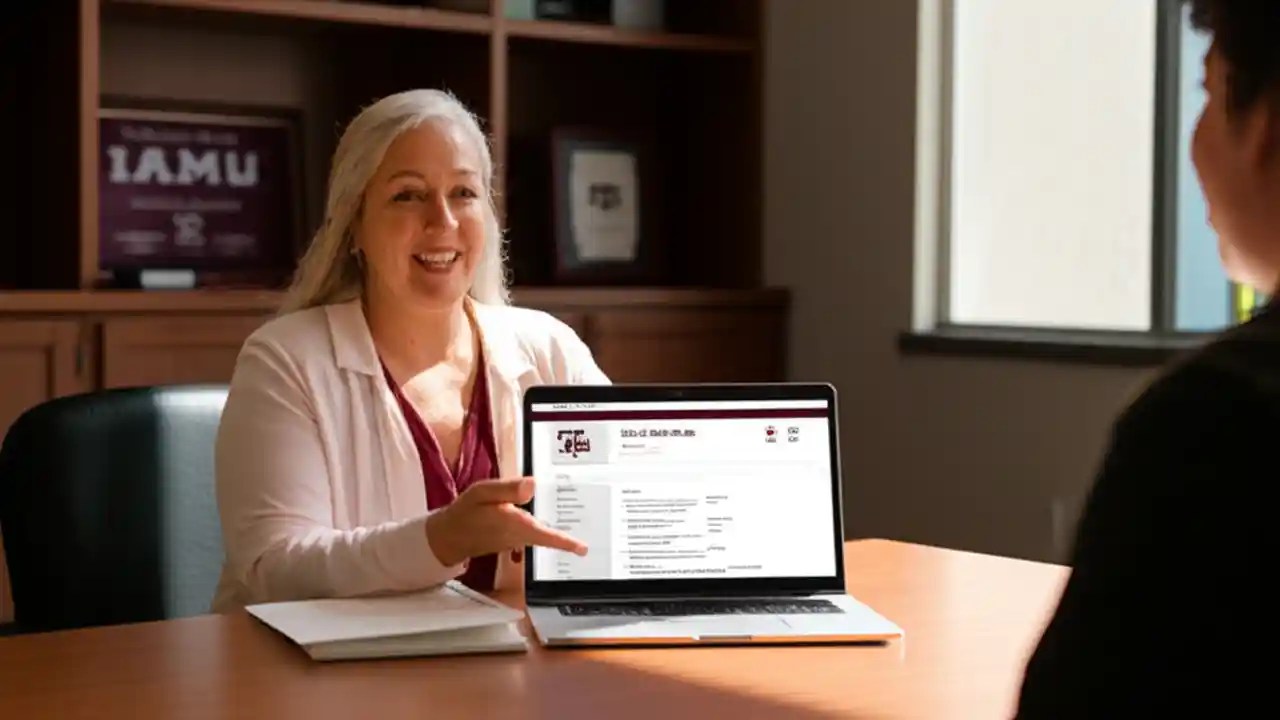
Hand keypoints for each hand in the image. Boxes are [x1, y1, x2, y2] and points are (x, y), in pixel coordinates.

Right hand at [424, 477, 586, 566]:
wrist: (451, 535)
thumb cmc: (467, 511)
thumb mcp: (483, 492)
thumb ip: (508, 489)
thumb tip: (532, 485)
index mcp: (514, 524)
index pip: (544, 535)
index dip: (564, 542)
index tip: (582, 549)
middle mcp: (519, 536)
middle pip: (549, 537)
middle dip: (568, 537)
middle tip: (589, 537)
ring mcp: (518, 541)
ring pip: (543, 537)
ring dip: (559, 533)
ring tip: (578, 521)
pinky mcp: (515, 540)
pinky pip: (535, 535)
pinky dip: (545, 530)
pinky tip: (551, 516)